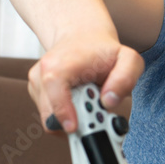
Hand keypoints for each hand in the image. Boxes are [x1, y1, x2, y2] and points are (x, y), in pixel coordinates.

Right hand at [28, 31, 144, 132]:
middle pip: (52, 116)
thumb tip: (109, 102)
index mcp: (58, 66)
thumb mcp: (127, 59)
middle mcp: (41, 75)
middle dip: (77, 121)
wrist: (81, 36)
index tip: (74, 127)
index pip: (54, 93)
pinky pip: (52, 117)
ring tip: (91, 101)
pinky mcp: (37, 94)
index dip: (63, 113)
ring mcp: (37, 85)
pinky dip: (68, 114)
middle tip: (98, 111)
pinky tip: (81, 100)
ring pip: (51, 120)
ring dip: (74, 118)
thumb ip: (126, 78)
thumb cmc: (102, 51)